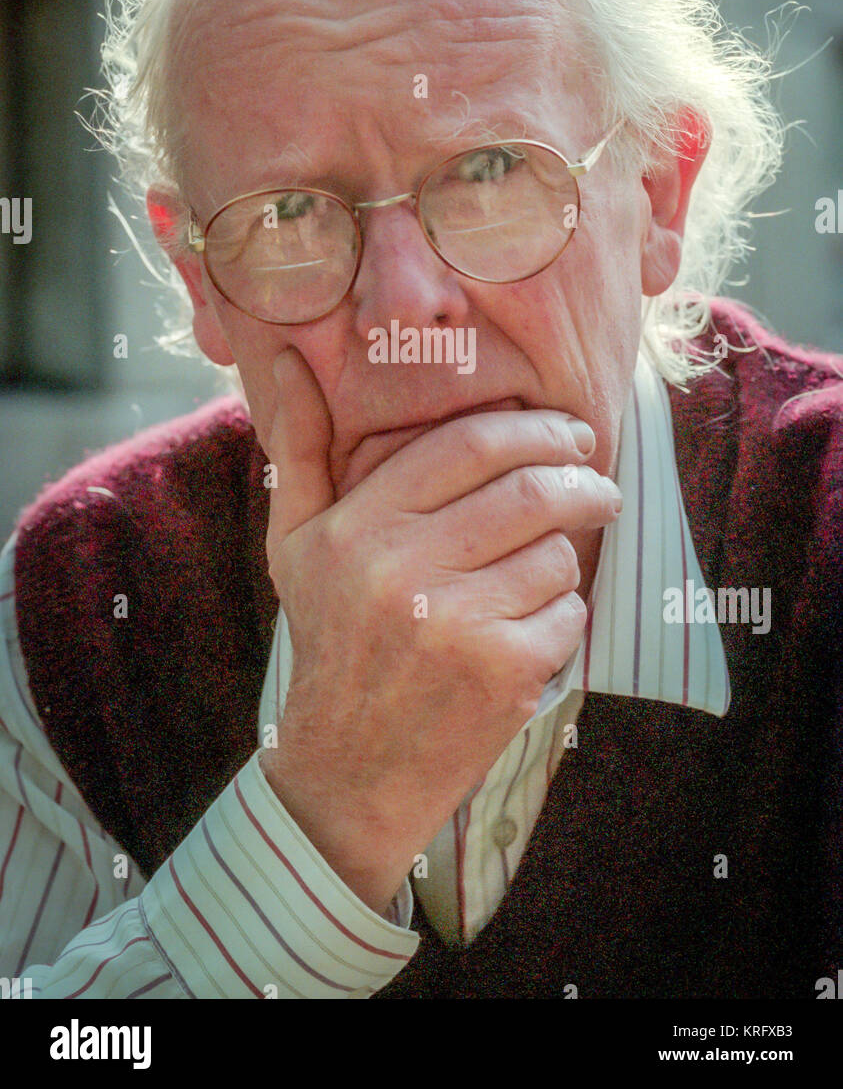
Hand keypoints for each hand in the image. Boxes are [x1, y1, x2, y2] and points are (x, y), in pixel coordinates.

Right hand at [261, 349, 620, 914]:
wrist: (346, 772)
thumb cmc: (330, 640)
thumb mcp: (296, 543)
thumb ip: (300, 448)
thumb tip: (283, 353)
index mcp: (357, 529)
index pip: (469, 445)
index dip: (533, 429)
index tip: (565, 434)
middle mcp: (404, 571)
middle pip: (530, 490)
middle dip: (582, 477)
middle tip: (597, 480)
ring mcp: (458, 625)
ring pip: (556, 552)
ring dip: (566, 553)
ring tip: (545, 565)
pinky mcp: (503, 675)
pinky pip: (568, 612)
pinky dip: (564, 613)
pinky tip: (529, 626)